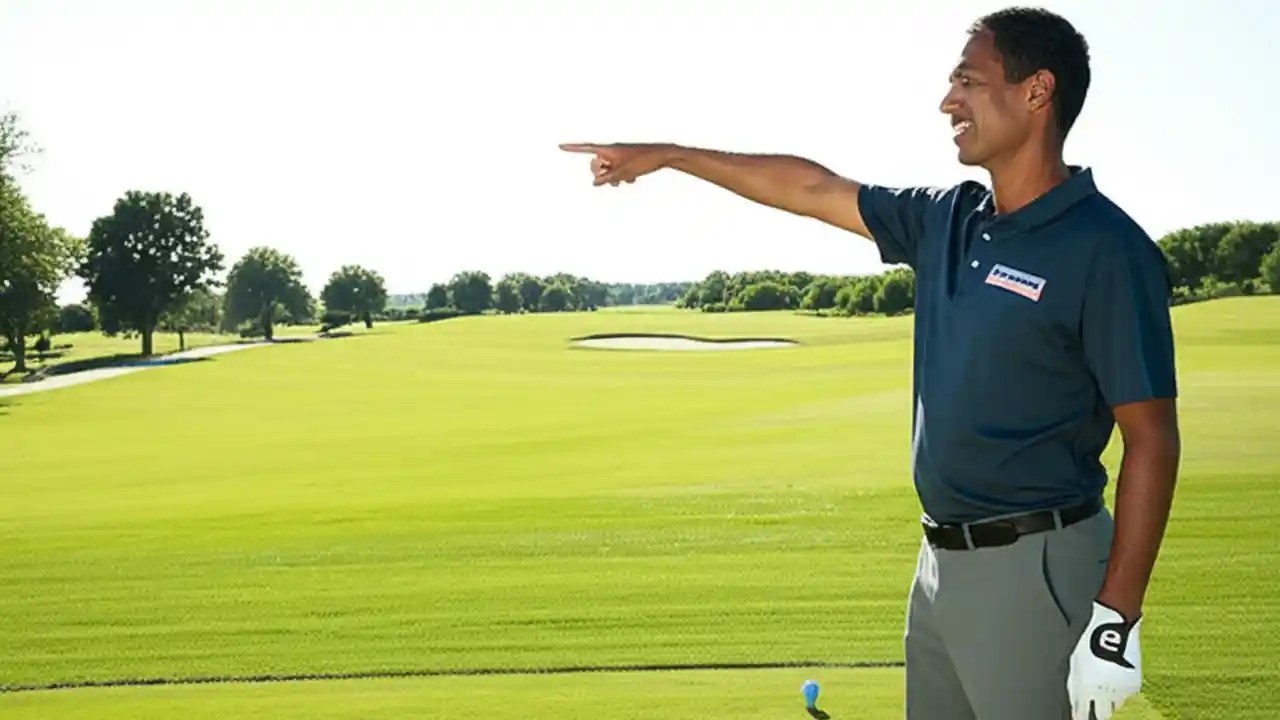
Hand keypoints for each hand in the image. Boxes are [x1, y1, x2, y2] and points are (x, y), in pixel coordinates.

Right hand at [559, 142, 672, 185]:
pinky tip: (633, 179)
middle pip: (596, 164)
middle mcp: (611, 151)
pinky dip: (621, 176)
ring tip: (626, 181)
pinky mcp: (626, 160)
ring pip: (607, 169)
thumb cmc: (643, 162)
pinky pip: (616, 169)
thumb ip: (606, 179)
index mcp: (608, 149)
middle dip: (601, 174)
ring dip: (612, 178)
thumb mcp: (622, 173)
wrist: (662, 156)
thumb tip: (594, 183)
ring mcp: (619, 155)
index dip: (572, 148)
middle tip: (613, 180)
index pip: (586, 148)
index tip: (559, 146)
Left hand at [1068, 601, 1142, 719]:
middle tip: (1095, 708)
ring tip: (1106, 691)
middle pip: (1103, 715)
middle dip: (1098, 713)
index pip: (1082, 712)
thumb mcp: (1075, 662)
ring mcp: (1121, 690)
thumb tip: (1074, 698)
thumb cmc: (1090, 639)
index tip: (1079, 718)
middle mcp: (1105, 692)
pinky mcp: (1134, 685)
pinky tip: (1116, 680)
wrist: (1114, 628)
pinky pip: (1127, 696)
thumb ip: (1075, 683)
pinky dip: (1121, 692)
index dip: (1080, 716)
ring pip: (1116, 707)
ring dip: (1110, 702)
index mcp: (1086, 686)